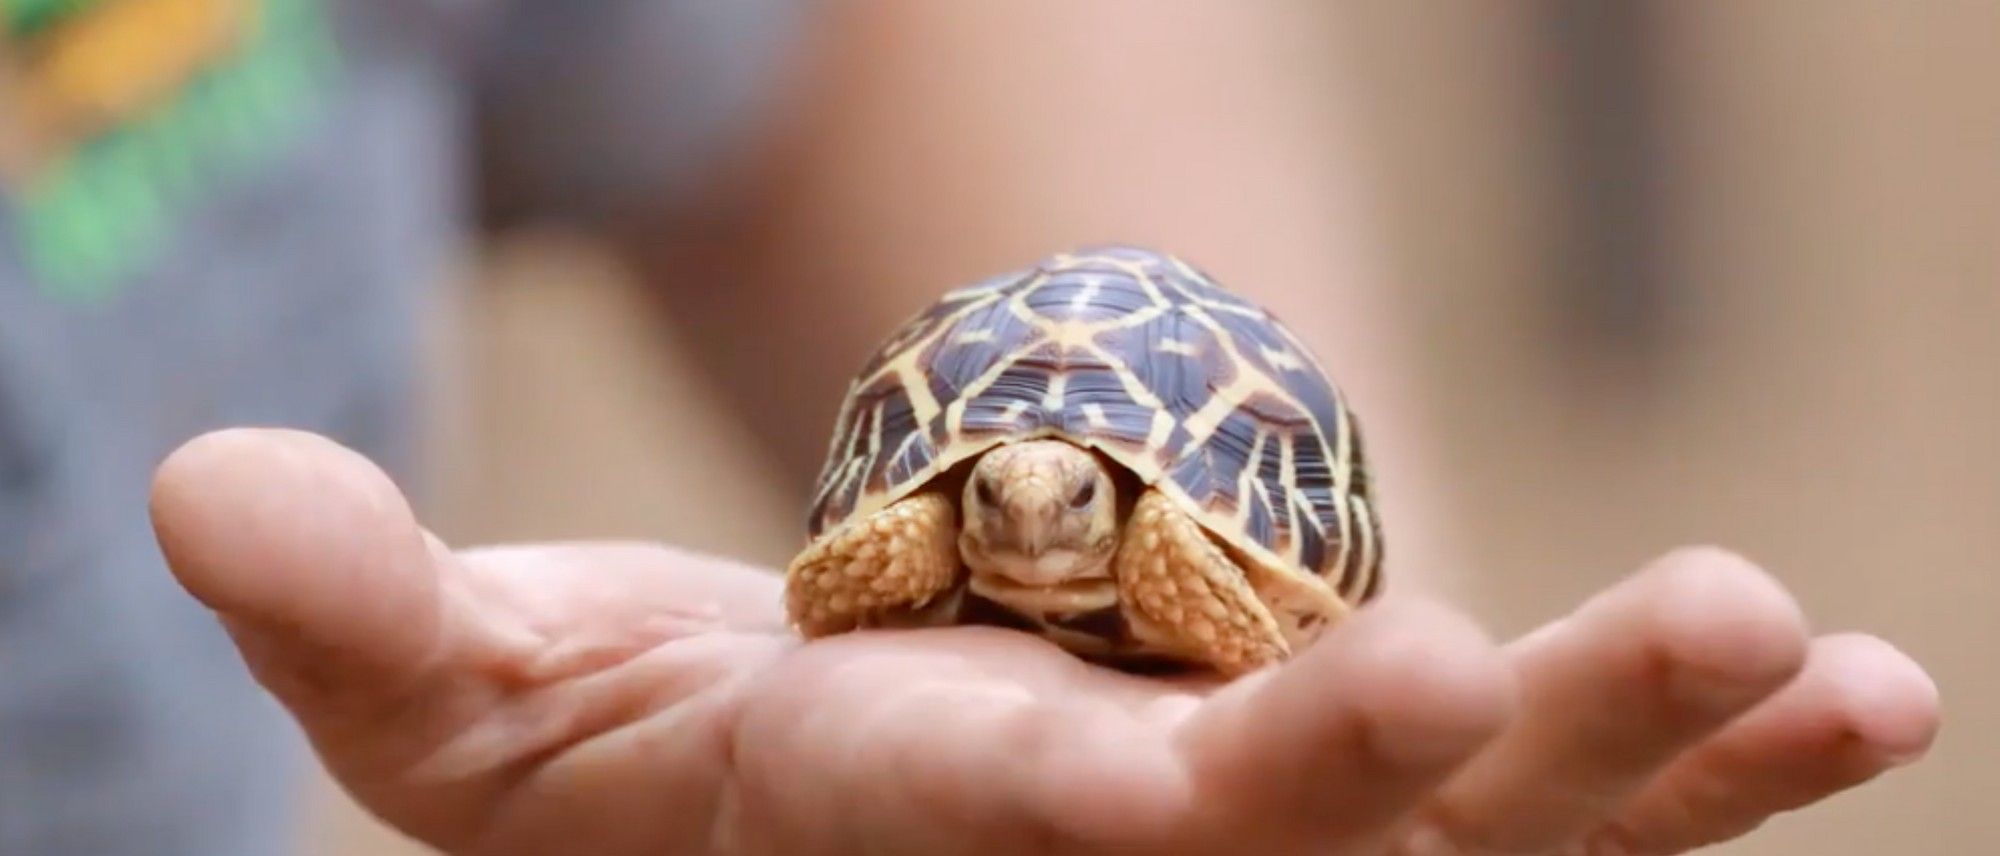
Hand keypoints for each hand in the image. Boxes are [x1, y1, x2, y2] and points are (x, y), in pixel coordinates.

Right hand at [149, 429, 1937, 855]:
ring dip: (1672, 750)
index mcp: (938, 833)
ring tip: (1834, 661)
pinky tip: (1857, 692)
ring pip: (1502, 835)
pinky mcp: (1375, 797)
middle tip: (1731, 633)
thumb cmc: (641, 766)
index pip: (1085, 825)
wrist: (805, 789)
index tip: (1401, 697)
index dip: (1241, 792)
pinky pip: (1557, 804)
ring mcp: (1283, 843)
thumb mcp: (481, 708)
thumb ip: (373, 632)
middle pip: (1353, 835)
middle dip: (1529, 753)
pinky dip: (1708, 757)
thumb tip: (196, 499)